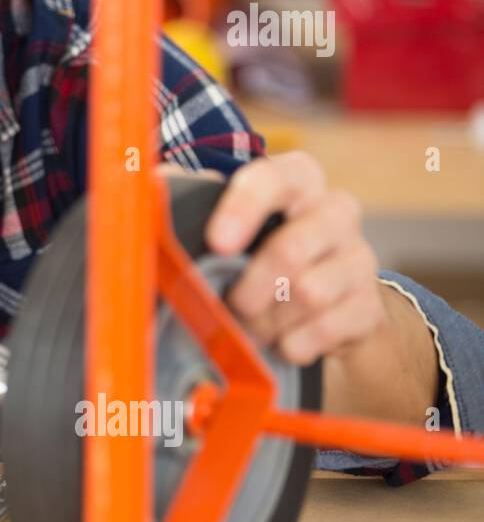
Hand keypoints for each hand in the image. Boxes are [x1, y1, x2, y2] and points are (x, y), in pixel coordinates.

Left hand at [204, 151, 385, 364]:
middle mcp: (334, 211)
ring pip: (310, 292)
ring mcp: (358, 257)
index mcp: (295, 180)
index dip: (243, 208)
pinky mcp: (370, 303)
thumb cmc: (259, 252)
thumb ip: (192, 201)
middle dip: (250, 287)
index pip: (273, 178)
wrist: (326, 302)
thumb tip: (151, 183)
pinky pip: (331, 326)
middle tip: (230, 307)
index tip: (216, 244)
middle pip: (292, 247)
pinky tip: (282, 343)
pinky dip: (296, 343)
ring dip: (268, 321)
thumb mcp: (227, 223)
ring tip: (250, 329)